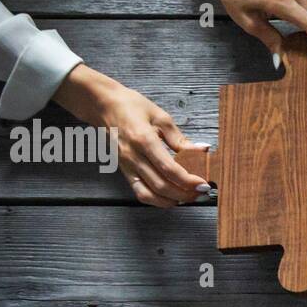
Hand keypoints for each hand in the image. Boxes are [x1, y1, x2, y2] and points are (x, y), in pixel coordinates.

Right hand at [53, 65, 209, 207]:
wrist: (103, 106)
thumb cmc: (131, 107)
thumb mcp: (160, 117)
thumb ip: (180, 139)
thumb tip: (201, 151)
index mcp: (144, 140)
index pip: (169, 169)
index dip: (188, 181)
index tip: (203, 184)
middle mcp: (133, 157)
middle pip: (161, 186)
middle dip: (185, 193)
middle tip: (201, 191)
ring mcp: (127, 166)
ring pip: (149, 194)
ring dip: (172, 200)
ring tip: (188, 196)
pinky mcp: (124, 171)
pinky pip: (140, 193)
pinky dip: (157, 200)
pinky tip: (170, 198)